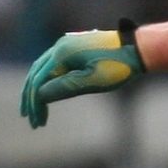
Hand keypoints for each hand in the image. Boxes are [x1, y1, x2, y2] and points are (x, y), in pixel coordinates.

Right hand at [21, 30, 143, 127]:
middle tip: (30, 119)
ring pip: (43, 70)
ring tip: (37, 110)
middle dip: (31, 98)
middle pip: (36, 74)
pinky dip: (48, 81)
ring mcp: (66, 46)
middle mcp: (60, 47)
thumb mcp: (91, 81)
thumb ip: (64, 88)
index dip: (35, 103)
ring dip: (38, 90)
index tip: (37, 121)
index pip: (39, 81)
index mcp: (62, 53)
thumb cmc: (117, 66)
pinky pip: (53, 66)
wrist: (137, 48)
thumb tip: (39, 96)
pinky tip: (48, 94)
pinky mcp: (74, 48)